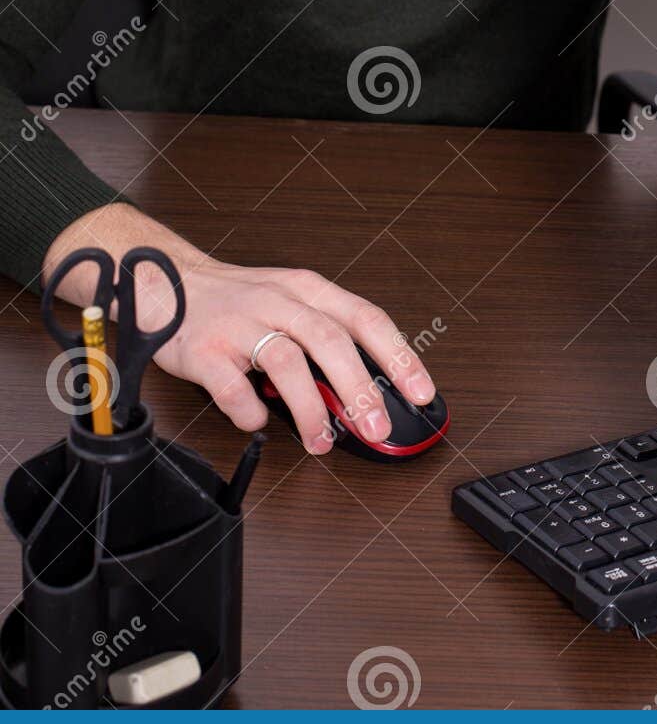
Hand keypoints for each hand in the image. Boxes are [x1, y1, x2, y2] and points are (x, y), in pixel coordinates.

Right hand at [44, 208, 436, 454]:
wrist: (169, 282)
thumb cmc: (239, 300)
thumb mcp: (290, 303)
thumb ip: (327, 339)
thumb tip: (369, 391)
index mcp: (308, 290)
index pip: (365, 319)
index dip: (398, 356)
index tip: (420, 392)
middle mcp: (278, 301)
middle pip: (330, 342)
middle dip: (359, 390)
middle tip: (376, 428)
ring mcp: (240, 323)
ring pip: (287, 362)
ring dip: (310, 409)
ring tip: (321, 441)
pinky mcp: (204, 349)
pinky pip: (231, 386)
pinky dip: (249, 410)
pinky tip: (259, 421)